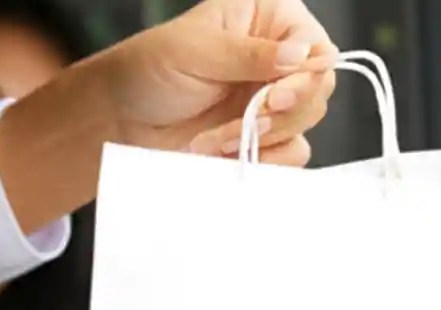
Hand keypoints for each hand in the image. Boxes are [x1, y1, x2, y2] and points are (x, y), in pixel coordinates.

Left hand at [102, 0, 338, 165]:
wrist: (122, 120)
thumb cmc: (149, 69)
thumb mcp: (195, 51)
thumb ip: (248, 54)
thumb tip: (299, 55)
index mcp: (268, 18)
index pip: (315, 46)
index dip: (304, 76)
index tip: (274, 96)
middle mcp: (278, 57)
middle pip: (318, 88)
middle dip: (282, 112)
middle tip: (249, 120)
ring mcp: (274, 97)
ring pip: (306, 122)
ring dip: (265, 137)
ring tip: (220, 137)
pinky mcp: (267, 135)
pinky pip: (292, 152)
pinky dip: (266, 159)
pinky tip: (229, 153)